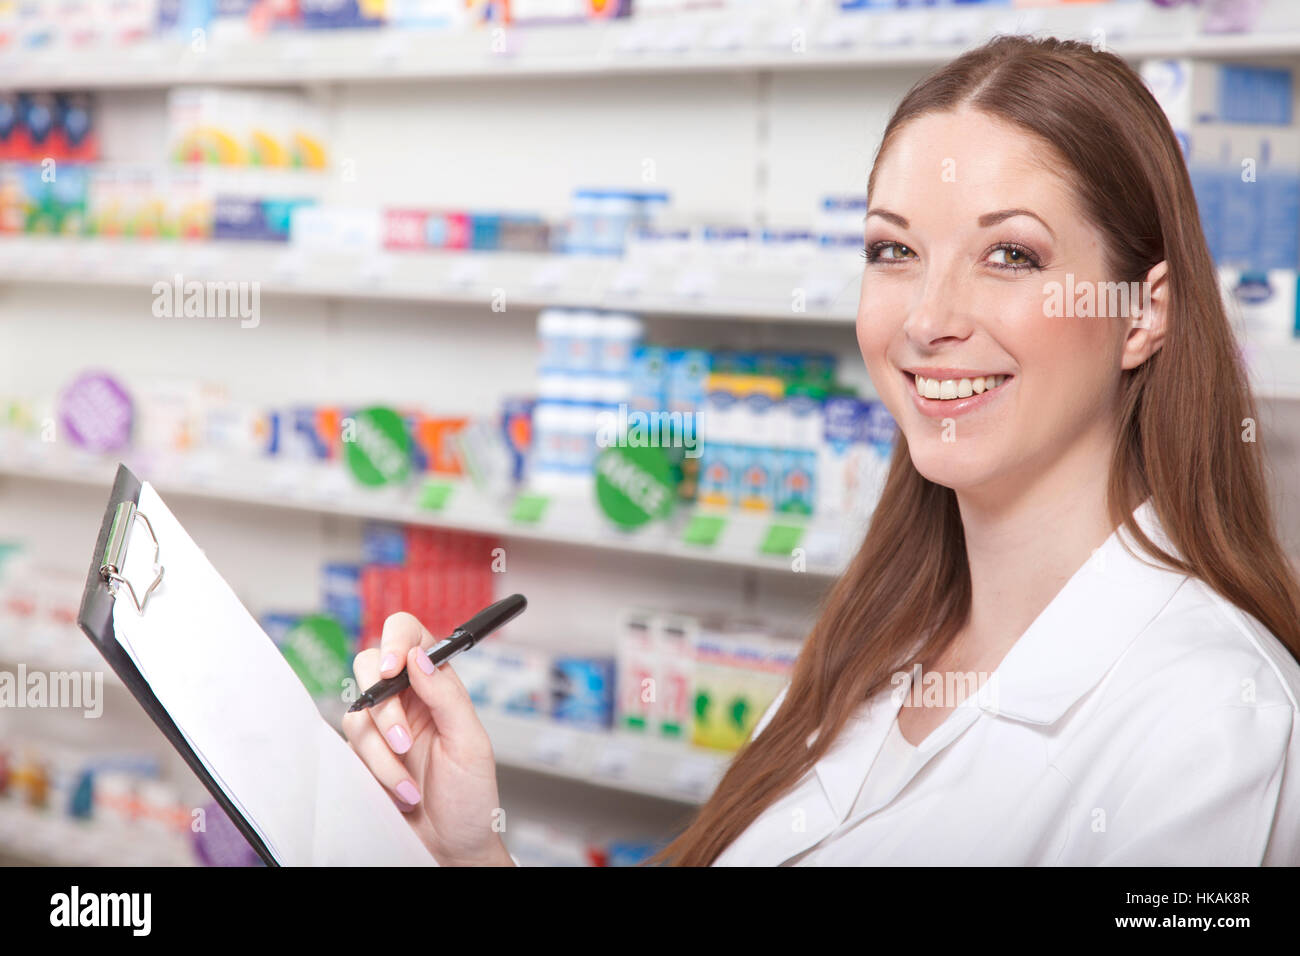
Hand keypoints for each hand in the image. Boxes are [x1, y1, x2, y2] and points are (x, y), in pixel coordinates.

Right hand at [343, 612, 514, 865]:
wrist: (451, 847)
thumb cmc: (471, 797)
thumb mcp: (470, 743)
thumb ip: (447, 695)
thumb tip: (420, 656)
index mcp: (438, 685)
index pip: (410, 636)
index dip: (395, 641)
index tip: (393, 667)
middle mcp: (407, 698)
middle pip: (369, 666)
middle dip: (384, 706)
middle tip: (402, 739)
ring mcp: (382, 726)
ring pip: (358, 712)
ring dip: (383, 753)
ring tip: (411, 783)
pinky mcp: (363, 754)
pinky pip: (351, 747)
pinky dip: (376, 771)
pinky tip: (401, 792)